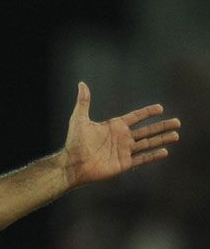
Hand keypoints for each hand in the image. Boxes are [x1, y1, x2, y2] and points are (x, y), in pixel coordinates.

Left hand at [62, 81, 180, 185]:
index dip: (148, 112)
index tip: (160, 108)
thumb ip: (83, 102)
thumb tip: (81, 84)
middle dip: (162, 126)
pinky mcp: (123, 164)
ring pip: (148, 144)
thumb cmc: (74, 143)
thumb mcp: (79, 119)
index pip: (136, 117)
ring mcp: (124, 151)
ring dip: (162, 140)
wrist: (72, 164)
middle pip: (147, 130)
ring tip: (176, 136)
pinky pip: (141, 159)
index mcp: (115, 126)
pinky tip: (164, 152)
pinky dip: (153, 156)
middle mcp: (122, 138)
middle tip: (177, 122)